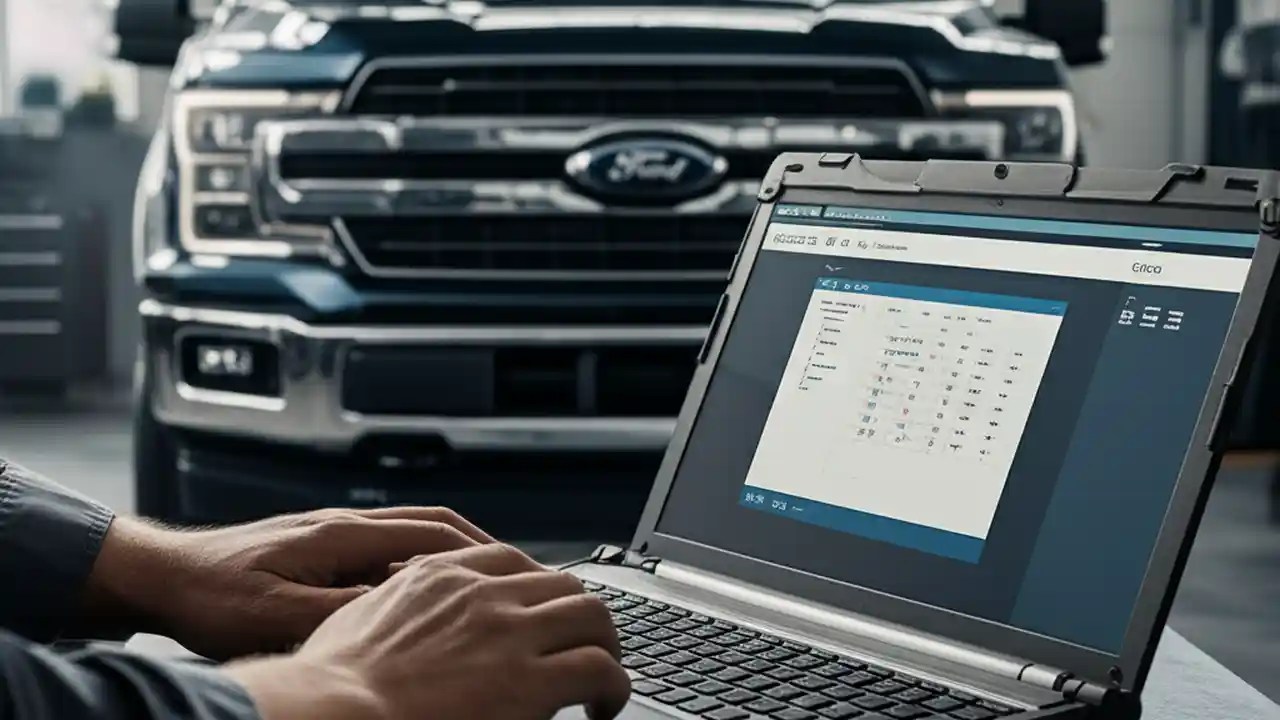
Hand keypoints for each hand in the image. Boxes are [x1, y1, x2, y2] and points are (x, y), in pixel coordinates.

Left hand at [81, 506, 493, 658]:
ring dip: (452, 553)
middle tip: (515, 572)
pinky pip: (386, 547)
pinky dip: (419, 563)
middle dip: (480, 545)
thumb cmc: (210, 595)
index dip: (480, 550)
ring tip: (483, 582)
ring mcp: (332, 533)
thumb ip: (342, 610)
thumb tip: (400, 607)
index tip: (514, 569)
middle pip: (432, 524)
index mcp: (340, 534)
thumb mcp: (277, 615)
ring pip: (411, 533)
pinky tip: (424, 591)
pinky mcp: (319, 548)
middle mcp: (342, 524)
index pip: (432, 531)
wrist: (165, 576)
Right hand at [227, 543, 629, 719]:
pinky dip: (613, 687)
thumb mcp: (360, 617)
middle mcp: (483, 594)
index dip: (538, 587)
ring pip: (594, 617)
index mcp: (438, 575)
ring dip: (605, 646)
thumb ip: (399, 607)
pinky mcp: (531, 681)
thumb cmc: (329, 683)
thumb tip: (412, 627)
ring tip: (603, 679)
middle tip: (582, 647)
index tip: (543, 612)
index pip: (510, 560)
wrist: (334, 712)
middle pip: (562, 584)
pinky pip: (601, 670)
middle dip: (579, 615)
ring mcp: (511, 634)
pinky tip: (601, 709)